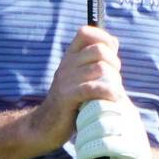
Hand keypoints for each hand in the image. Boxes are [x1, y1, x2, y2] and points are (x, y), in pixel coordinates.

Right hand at [25, 26, 122, 153]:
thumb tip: (114, 42)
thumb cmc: (69, 102)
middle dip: (113, 62)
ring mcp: (66, 80)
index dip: (104, 39)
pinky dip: (108, 92)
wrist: (44, 126)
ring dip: (113, 80)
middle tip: (114, 78)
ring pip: (99, 68)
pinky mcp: (68, 97)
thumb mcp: (80, 77)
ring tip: (113, 91)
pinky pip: (93, 88)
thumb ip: (95, 60)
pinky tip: (113, 98)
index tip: (112, 53)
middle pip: (98, 50)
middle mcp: (67, 64)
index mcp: (69, 57)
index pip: (85, 32)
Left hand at [73, 96, 158, 158]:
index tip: (77, 121)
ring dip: (83, 139)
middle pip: (98, 107)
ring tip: (79, 149)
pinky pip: (106, 145)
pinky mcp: (135, 149)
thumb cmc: (117, 152)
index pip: (99, 94)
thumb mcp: (108, 128)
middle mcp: (130, 114)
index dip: (83, 107)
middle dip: (81, 121)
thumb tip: (78, 101)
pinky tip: (82, 157)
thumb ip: (98, 114)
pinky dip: (89, 151)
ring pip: (101, 126)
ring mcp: (134, 131)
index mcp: (123, 105)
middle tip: (76, 137)